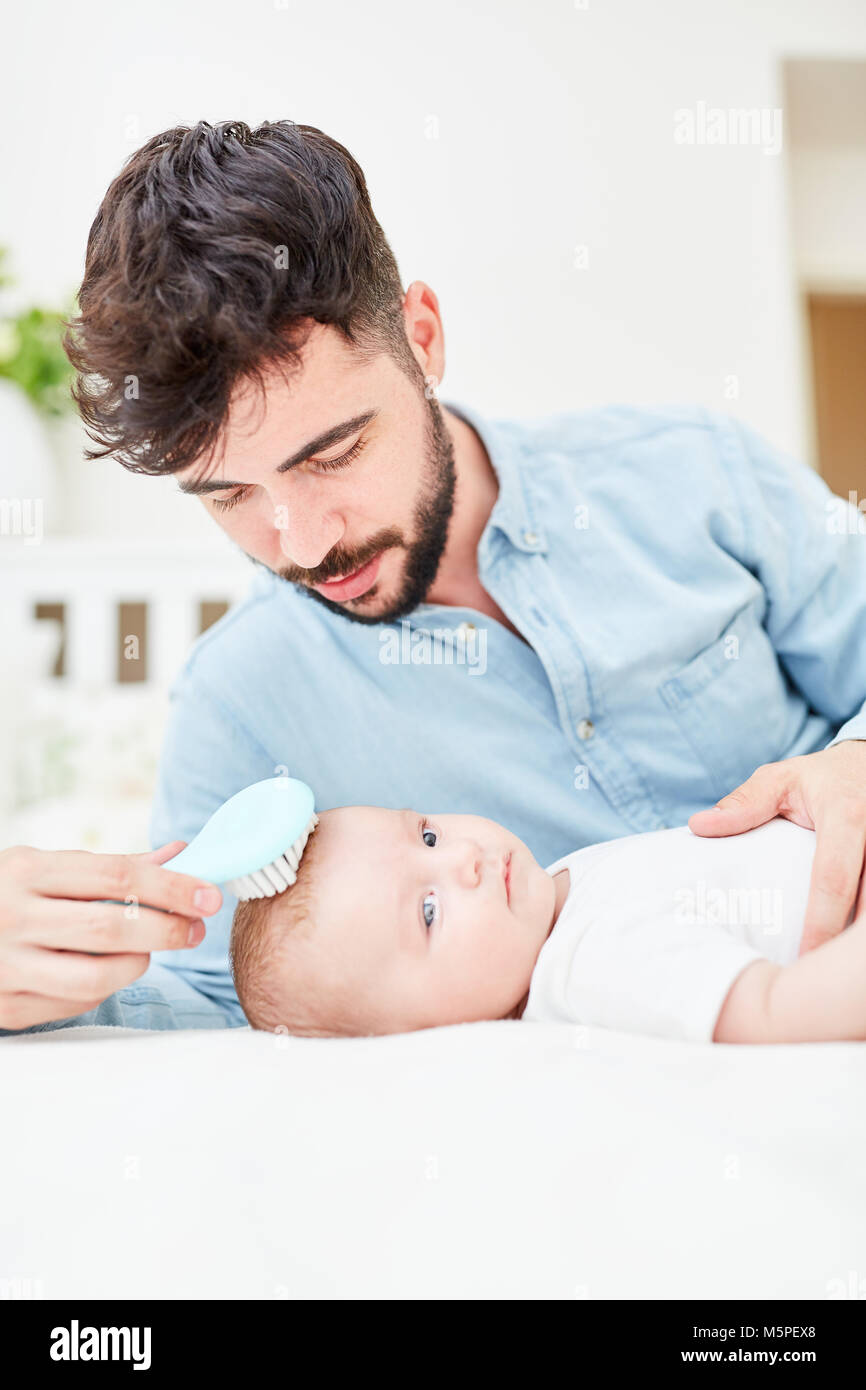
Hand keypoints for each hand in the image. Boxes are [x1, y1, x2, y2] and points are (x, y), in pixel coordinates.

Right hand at [0, 841, 221, 1029]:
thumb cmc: (8, 895)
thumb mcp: (45, 867)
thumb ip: (112, 866)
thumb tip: (181, 853)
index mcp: (25, 871)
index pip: (117, 877)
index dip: (172, 886)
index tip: (209, 893)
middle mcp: (13, 918)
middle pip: (114, 929)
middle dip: (168, 929)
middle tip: (195, 928)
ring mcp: (6, 966)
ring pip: (99, 975)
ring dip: (139, 964)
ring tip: (149, 951)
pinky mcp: (7, 1006)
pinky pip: (76, 1002)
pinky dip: (105, 986)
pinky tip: (109, 970)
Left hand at [688, 742, 865, 954]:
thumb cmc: (817, 779)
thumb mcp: (779, 780)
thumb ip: (745, 804)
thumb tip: (699, 826)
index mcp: (846, 816)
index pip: (833, 879)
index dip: (820, 923)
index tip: (803, 956)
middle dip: (844, 943)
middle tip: (814, 975)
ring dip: (856, 942)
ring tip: (834, 973)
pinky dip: (862, 928)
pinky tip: (845, 951)